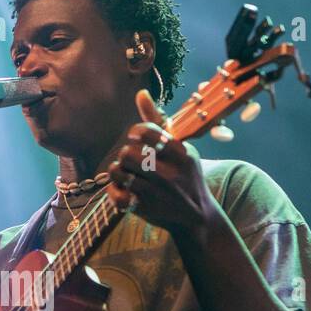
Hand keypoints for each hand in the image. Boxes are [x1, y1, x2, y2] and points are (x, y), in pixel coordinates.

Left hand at [105, 89, 218, 240]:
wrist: (196, 217)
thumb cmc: (185, 175)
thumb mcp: (180, 148)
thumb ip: (158, 121)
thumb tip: (140, 93)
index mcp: (181, 154)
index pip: (146, 133)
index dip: (135, 133)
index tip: (137, 140)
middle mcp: (170, 174)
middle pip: (127, 153)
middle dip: (125, 154)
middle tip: (132, 160)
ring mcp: (157, 194)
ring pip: (118, 172)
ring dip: (117, 170)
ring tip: (125, 173)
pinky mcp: (145, 210)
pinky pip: (115, 195)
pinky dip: (114, 190)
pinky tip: (123, 189)